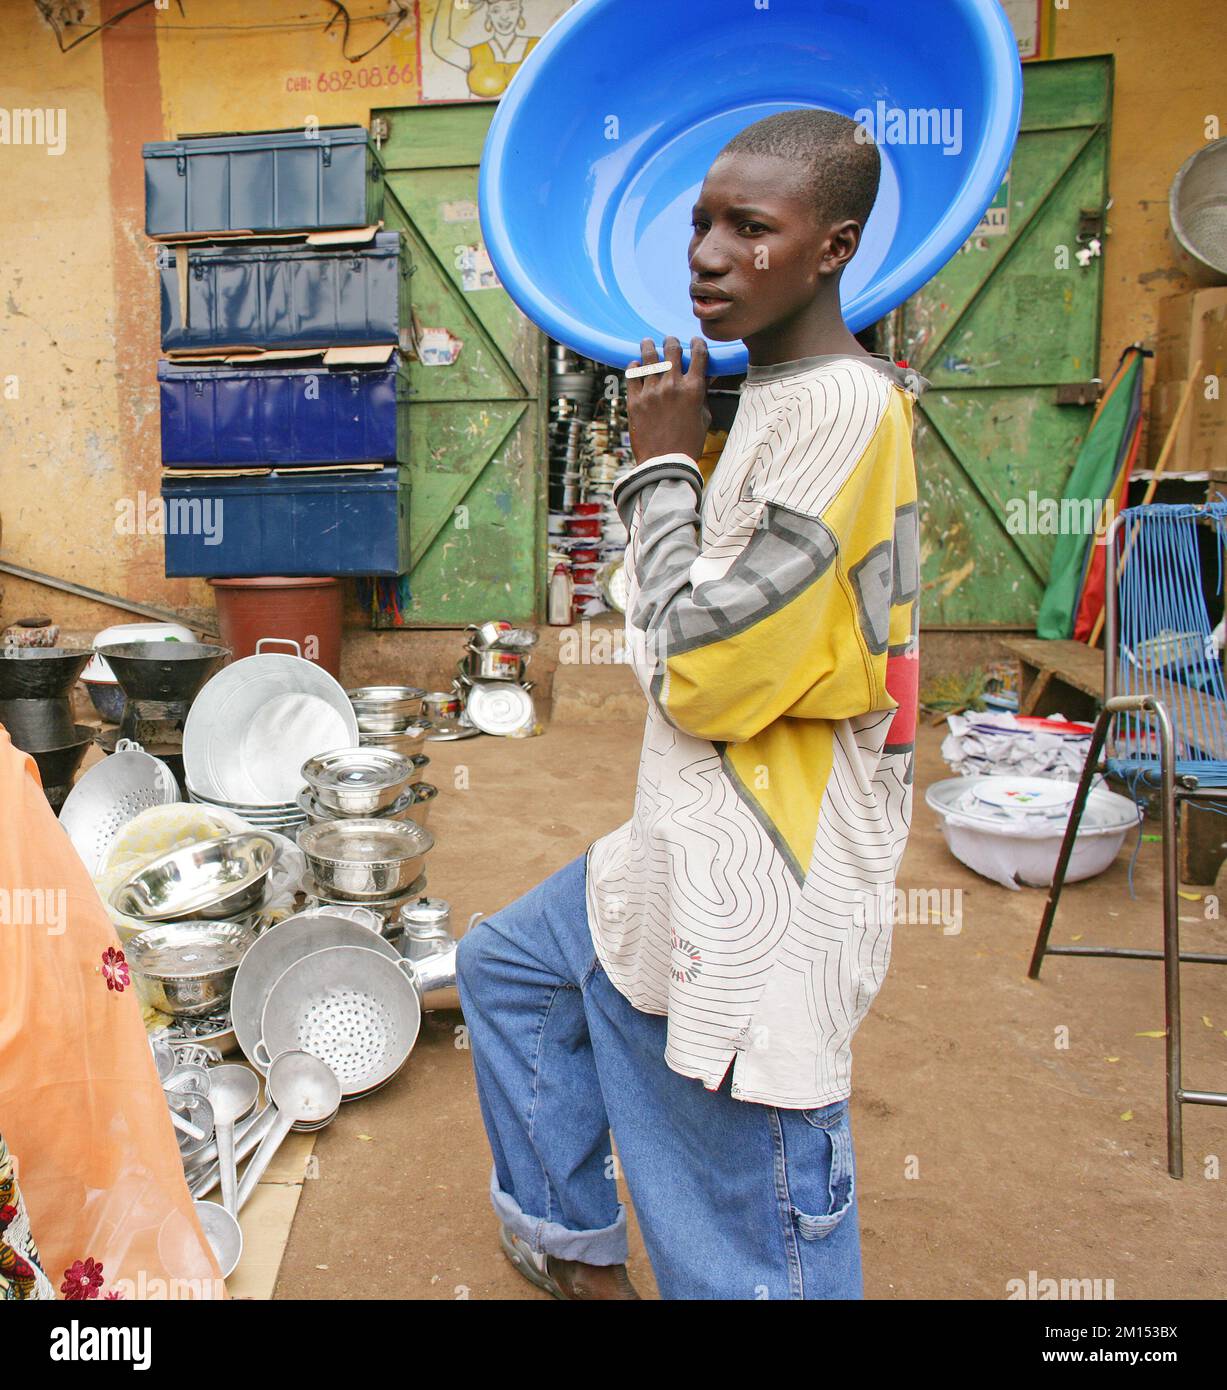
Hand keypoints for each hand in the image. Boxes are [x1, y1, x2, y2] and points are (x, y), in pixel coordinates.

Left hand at [625, 335, 710, 463]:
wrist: (665, 465)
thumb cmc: (688, 445)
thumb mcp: (704, 419)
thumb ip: (703, 396)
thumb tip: (706, 380)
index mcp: (693, 389)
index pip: (698, 355)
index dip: (698, 345)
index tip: (695, 342)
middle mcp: (672, 385)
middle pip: (672, 350)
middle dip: (672, 341)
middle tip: (669, 340)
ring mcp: (651, 392)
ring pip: (649, 357)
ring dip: (649, 346)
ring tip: (647, 342)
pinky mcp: (634, 401)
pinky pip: (631, 375)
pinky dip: (634, 366)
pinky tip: (635, 364)